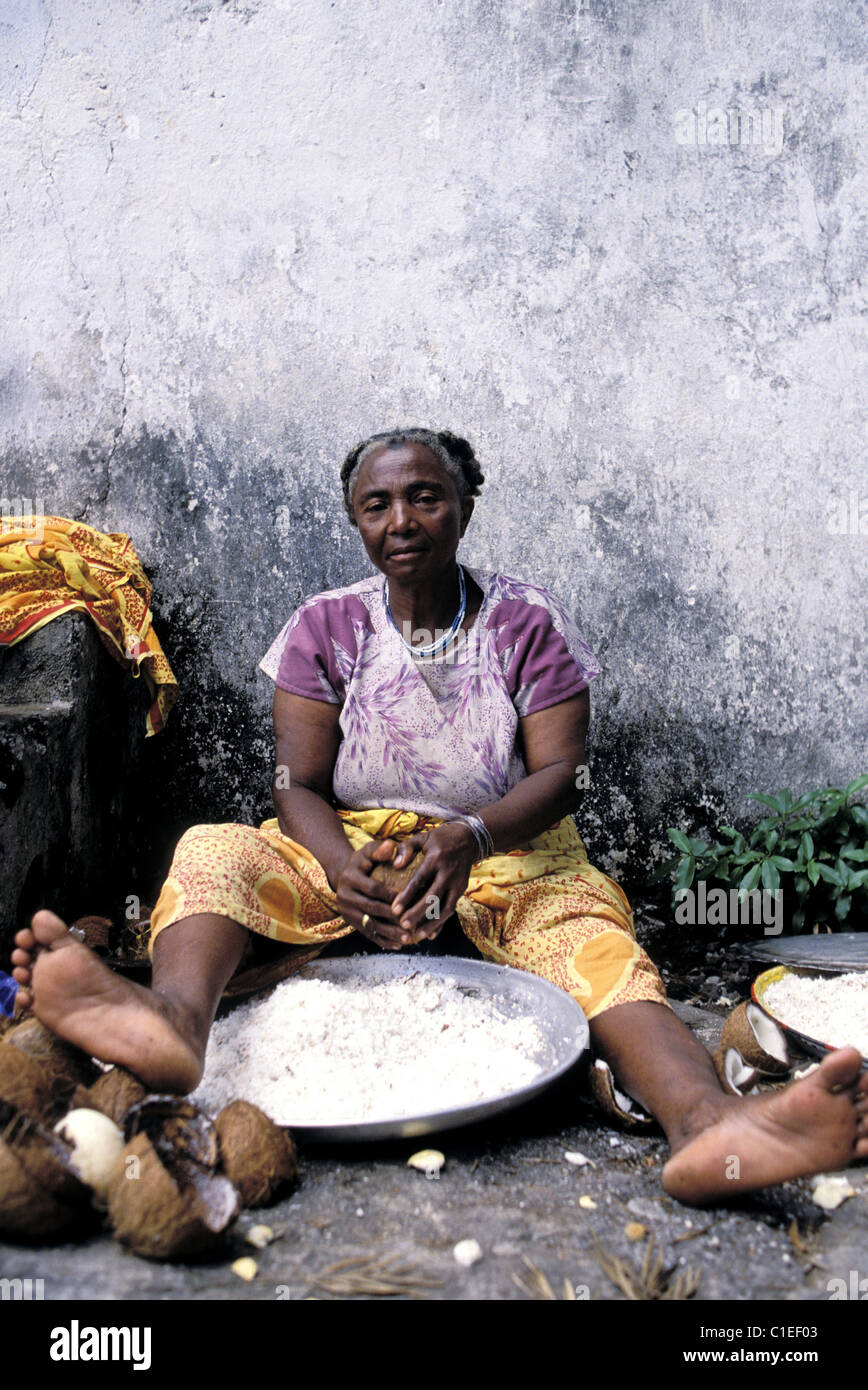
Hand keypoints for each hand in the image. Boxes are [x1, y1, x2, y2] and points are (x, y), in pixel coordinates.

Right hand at [335, 839, 425, 950]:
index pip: (373, 888)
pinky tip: (398, 945)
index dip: (390, 895)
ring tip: (408, 939)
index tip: (408, 900)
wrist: (343, 874)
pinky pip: (367, 934)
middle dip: (392, 918)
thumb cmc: (364, 861)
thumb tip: (390, 846)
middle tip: (411, 923)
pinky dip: (383, 940)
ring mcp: (347, 912)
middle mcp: (345, 896)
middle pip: (371, 909)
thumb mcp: (369, 851)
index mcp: (350, 878)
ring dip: (390, 933)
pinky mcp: (351, 922)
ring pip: (370, 925)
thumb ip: (380, 849)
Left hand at [386, 822, 477, 943]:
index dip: (407, 896)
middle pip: (433, 898)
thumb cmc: (440, 839)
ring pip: (445, 908)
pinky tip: (431, 935)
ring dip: (432, 924)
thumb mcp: (422, 838)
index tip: (395, 910)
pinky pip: (451, 910)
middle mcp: (448, 873)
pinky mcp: (462, 890)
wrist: (469, 839)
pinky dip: (441, 924)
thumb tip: (394, 865)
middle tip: (403, 926)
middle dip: (418, 914)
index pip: (420, 880)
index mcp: (436, 858)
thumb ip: (406, 849)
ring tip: (417, 935)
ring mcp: (457, 883)